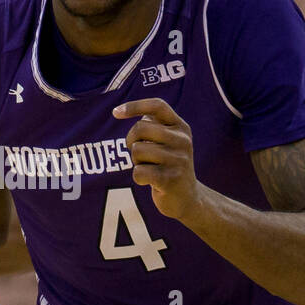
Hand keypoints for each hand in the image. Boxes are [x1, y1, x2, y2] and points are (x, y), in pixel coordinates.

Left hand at [113, 98, 202, 221]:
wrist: (188, 198)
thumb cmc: (169, 166)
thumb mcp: (168, 142)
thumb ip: (152, 125)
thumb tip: (121, 111)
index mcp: (181, 128)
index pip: (158, 106)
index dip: (135, 106)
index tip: (116, 112)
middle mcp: (182, 141)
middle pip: (140, 128)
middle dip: (131, 141)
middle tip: (138, 154)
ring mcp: (178, 160)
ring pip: (137, 150)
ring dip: (136, 161)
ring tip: (149, 168)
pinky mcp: (170, 180)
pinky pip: (139, 172)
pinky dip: (138, 177)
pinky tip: (149, 181)